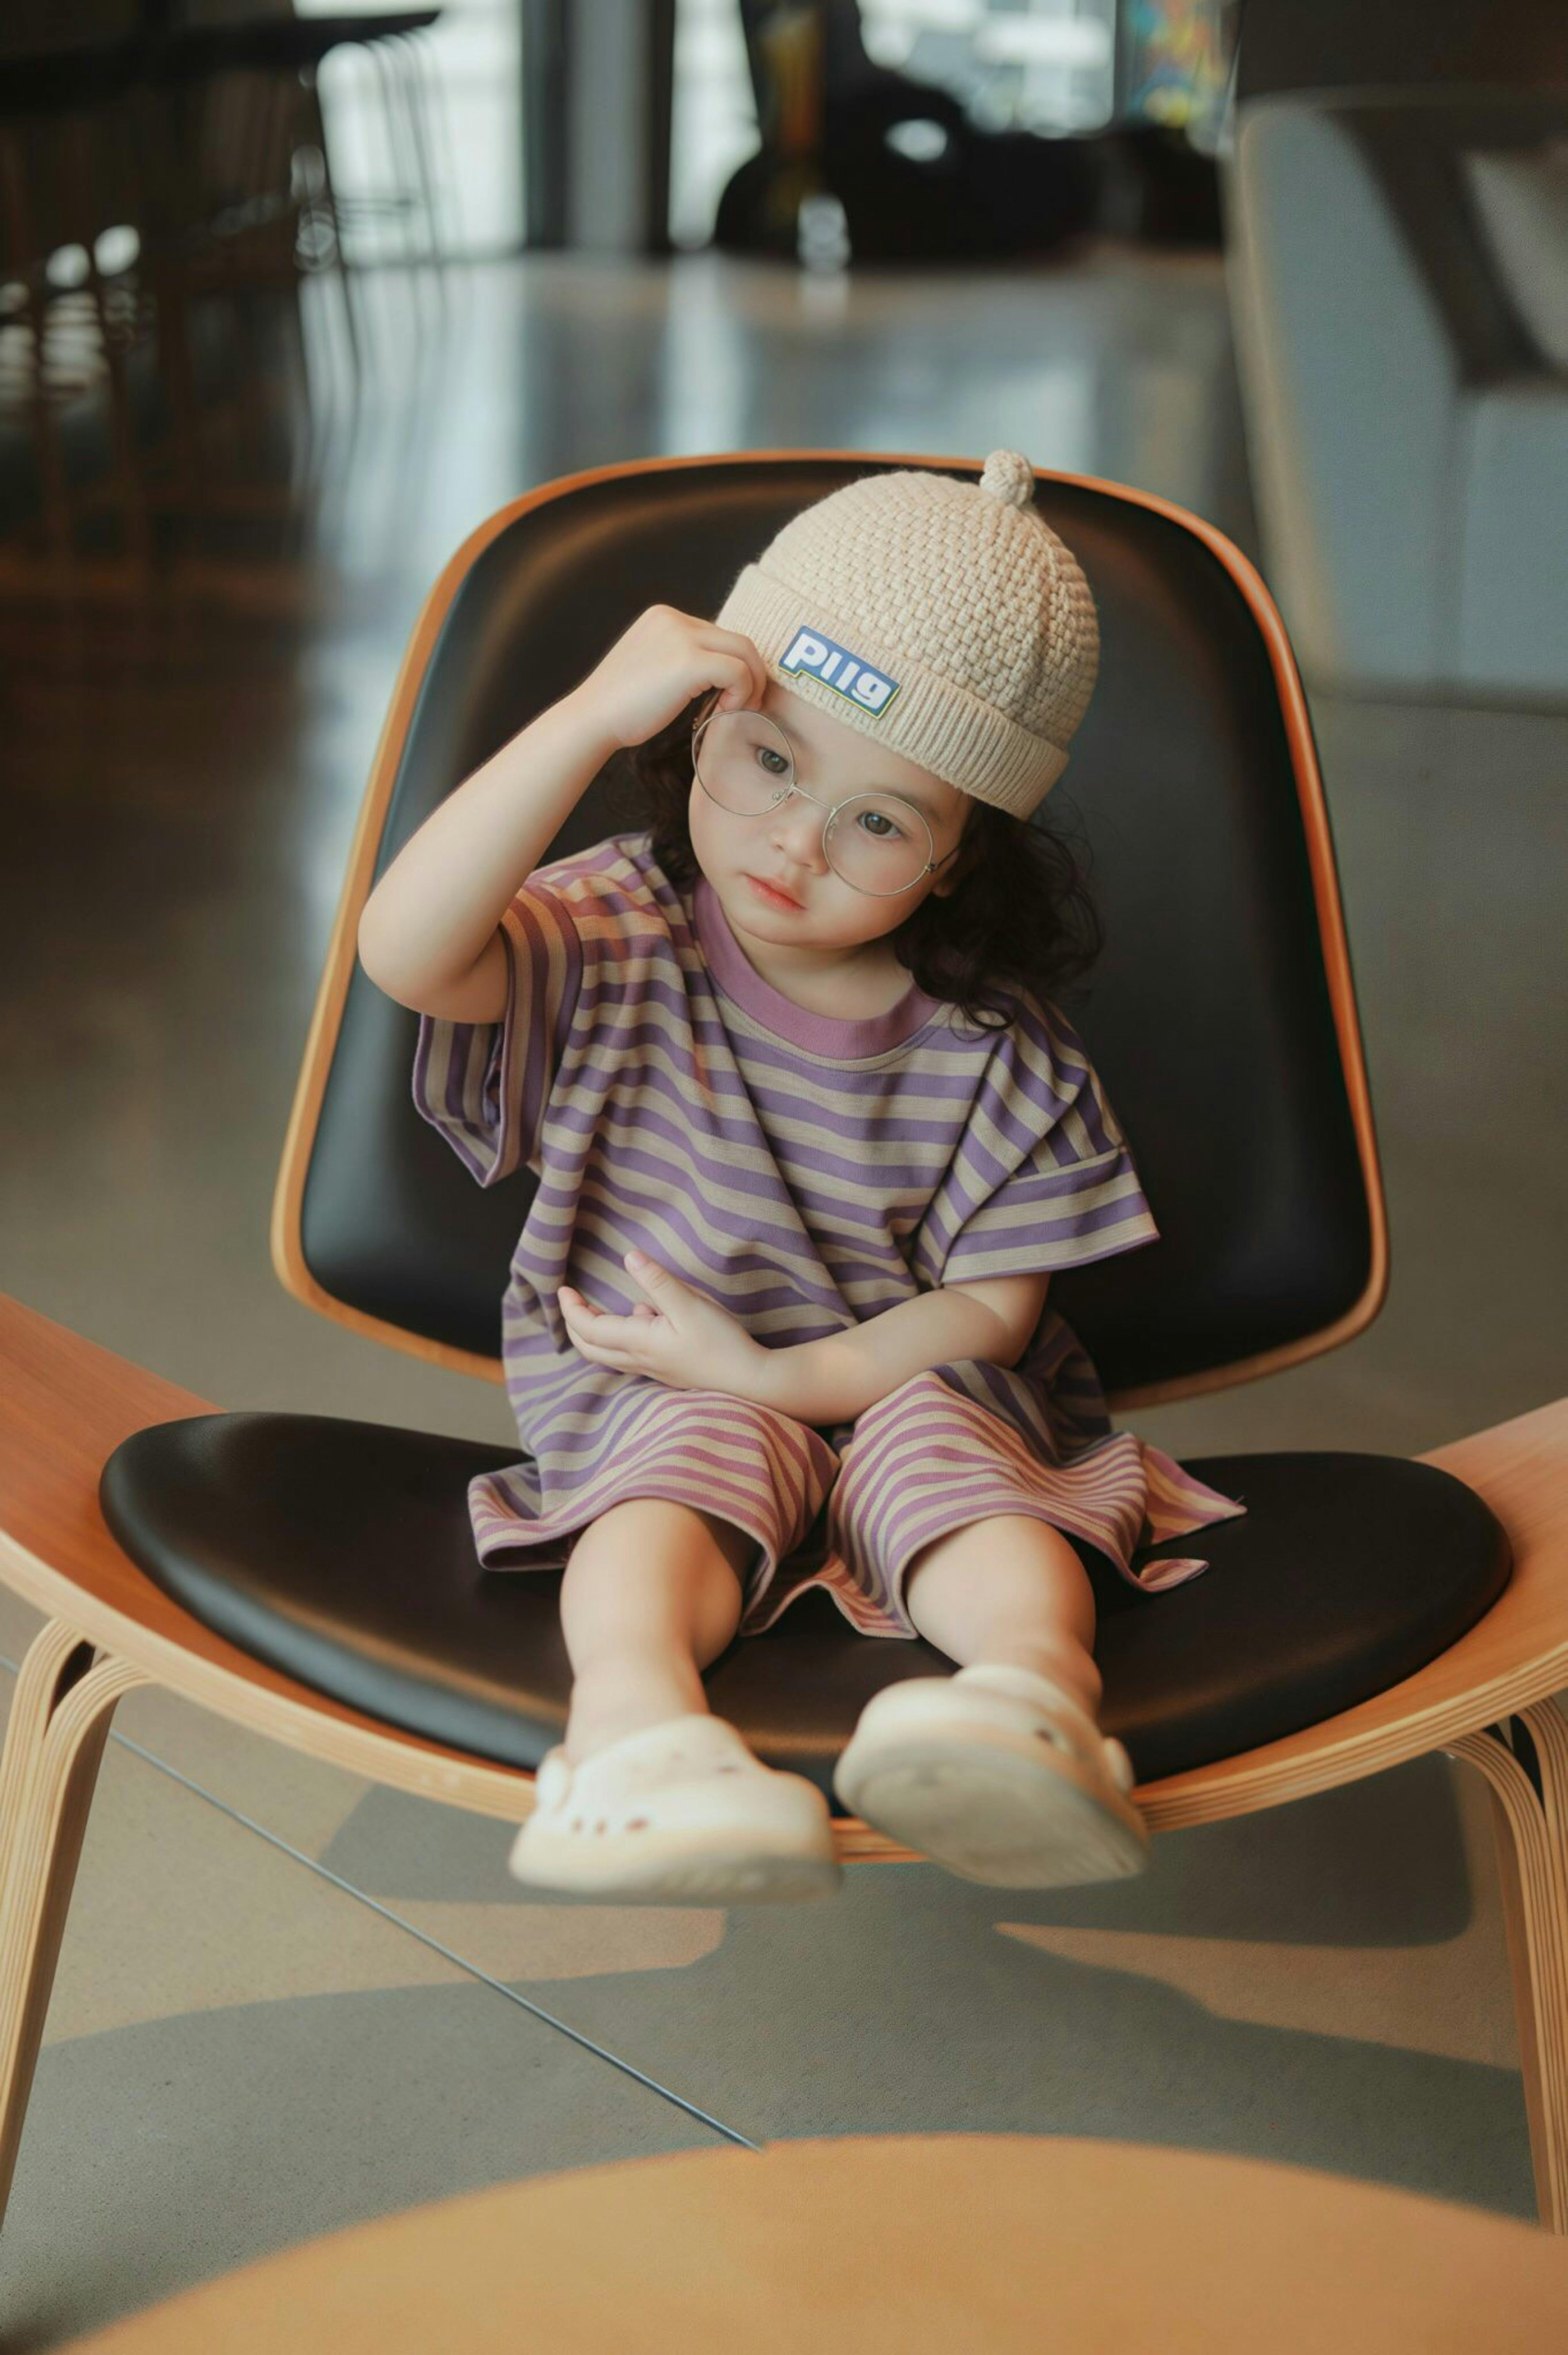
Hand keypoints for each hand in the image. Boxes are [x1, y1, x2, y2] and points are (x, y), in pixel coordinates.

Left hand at [558, 1249, 770, 1397]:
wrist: (749, 1381)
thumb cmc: (721, 1343)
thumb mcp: (691, 1304)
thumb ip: (658, 1282)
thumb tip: (629, 1257)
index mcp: (639, 1342)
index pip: (589, 1329)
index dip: (571, 1310)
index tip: (563, 1289)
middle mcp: (640, 1360)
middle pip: (591, 1348)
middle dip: (575, 1325)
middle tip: (571, 1301)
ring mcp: (653, 1369)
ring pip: (609, 1354)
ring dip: (596, 1332)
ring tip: (599, 1308)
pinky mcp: (667, 1371)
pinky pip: (630, 1355)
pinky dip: (623, 1336)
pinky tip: (647, 1317)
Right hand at [569, 604, 767, 752]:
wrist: (592, 719)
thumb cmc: (621, 706)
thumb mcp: (653, 667)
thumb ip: (682, 659)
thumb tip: (724, 674)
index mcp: (664, 617)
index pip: (718, 636)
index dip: (734, 666)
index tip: (730, 695)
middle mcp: (674, 619)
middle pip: (738, 640)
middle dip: (752, 674)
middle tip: (747, 704)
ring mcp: (681, 636)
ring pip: (744, 652)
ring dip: (751, 684)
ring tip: (735, 709)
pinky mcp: (689, 661)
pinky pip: (738, 671)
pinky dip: (742, 693)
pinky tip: (724, 711)